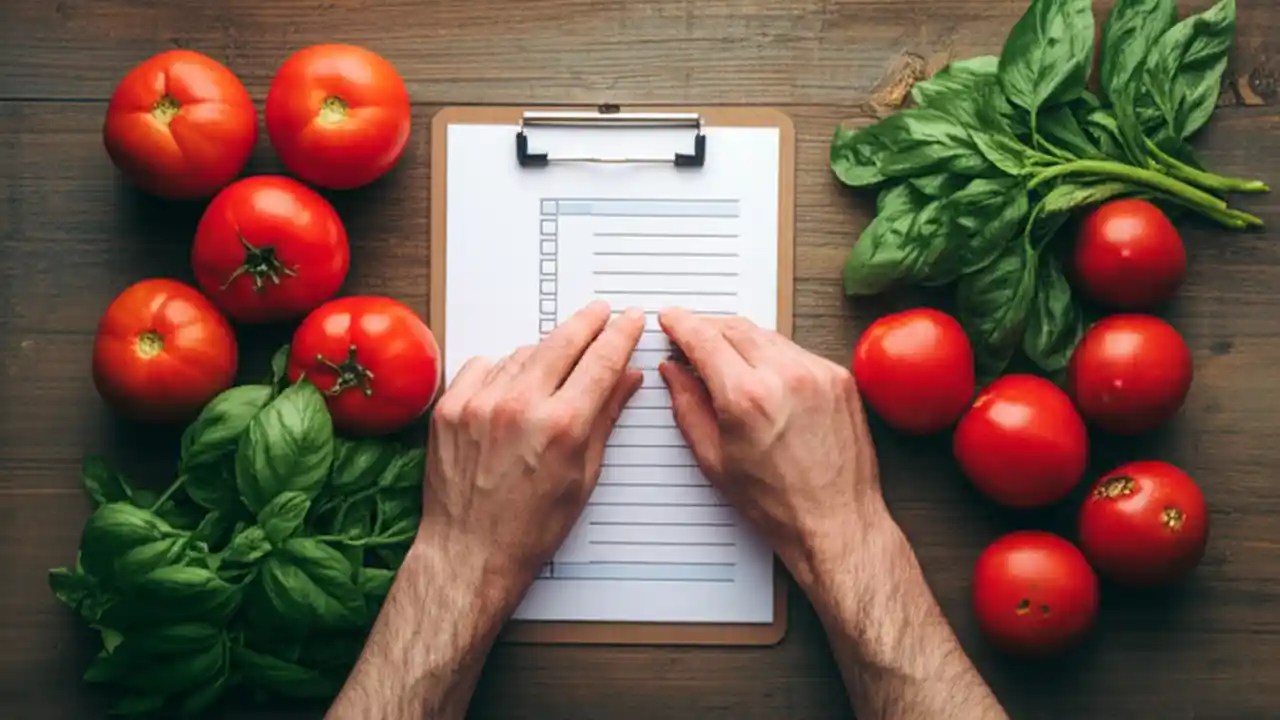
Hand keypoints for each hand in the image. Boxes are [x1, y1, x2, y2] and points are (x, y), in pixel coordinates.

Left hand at [422, 301, 644, 598]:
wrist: (470, 552)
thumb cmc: (529, 527)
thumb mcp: (583, 476)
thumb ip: (605, 418)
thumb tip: (627, 379)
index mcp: (562, 427)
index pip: (602, 361)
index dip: (621, 335)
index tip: (630, 320)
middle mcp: (520, 407)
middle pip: (563, 341)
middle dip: (588, 322)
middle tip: (600, 313)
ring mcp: (480, 404)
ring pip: (523, 353)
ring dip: (543, 354)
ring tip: (552, 375)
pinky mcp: (450, 408)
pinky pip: (484, 367)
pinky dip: (501, 371)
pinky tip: (510, 389)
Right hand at [658, 308, 888, 587]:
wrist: (836, 521)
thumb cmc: (778, 504)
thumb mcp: (715, 459)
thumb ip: (687, 406)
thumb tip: (673, 372)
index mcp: (747, 397)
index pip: (703, 338)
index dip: (680, 324)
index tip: (670, 319)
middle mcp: (785, 376)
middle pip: (735, 327)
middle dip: (708, 327)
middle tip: (691, 338)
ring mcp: (818, 373)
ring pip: (767, 335)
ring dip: (741, 339)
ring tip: (726, 361)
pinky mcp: (839, 378)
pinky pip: (796, 351)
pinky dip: (773, 355)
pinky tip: (763, 375)